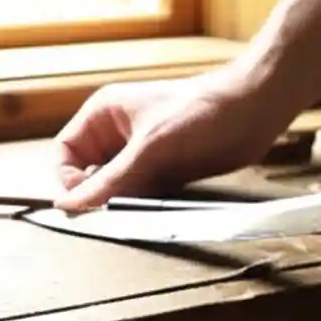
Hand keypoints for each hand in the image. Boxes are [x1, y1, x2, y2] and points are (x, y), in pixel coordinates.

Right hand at [52, 63, 301, 210]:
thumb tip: (68, 206)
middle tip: (116, 211)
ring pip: (118, 187)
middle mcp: (119, 132)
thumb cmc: (204, 113)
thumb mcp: (150, 150)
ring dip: (126, 201)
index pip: (65, 153)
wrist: (255, 110)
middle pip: (90, 173)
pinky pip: (144, 193)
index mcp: (104, 114)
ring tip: (144, 204)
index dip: (69, 180)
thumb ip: (109, 181)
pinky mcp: (167, 168)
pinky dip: (147, 204)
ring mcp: (143, 151)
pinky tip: (161, 205)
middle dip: (100, 193)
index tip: (85, 203)